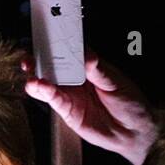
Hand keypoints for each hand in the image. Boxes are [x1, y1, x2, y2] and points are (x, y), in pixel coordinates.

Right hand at [22, 52, 157, 164]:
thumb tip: (88, 57)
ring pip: (48, 81)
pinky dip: (45, 92)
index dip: (57, 40)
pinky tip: (39, 86)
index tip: (47, 33)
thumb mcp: (117, 83)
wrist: (133, 132)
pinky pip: (53, 99)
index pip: (69, 47)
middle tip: (32, 53)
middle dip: (39, 57)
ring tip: (30, 71)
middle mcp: (75, 77)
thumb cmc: (130, 103)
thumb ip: (100, 71)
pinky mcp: (67, 110)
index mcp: (87, 64)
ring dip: (36, 75)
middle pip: (52, 63)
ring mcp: (70, 93)